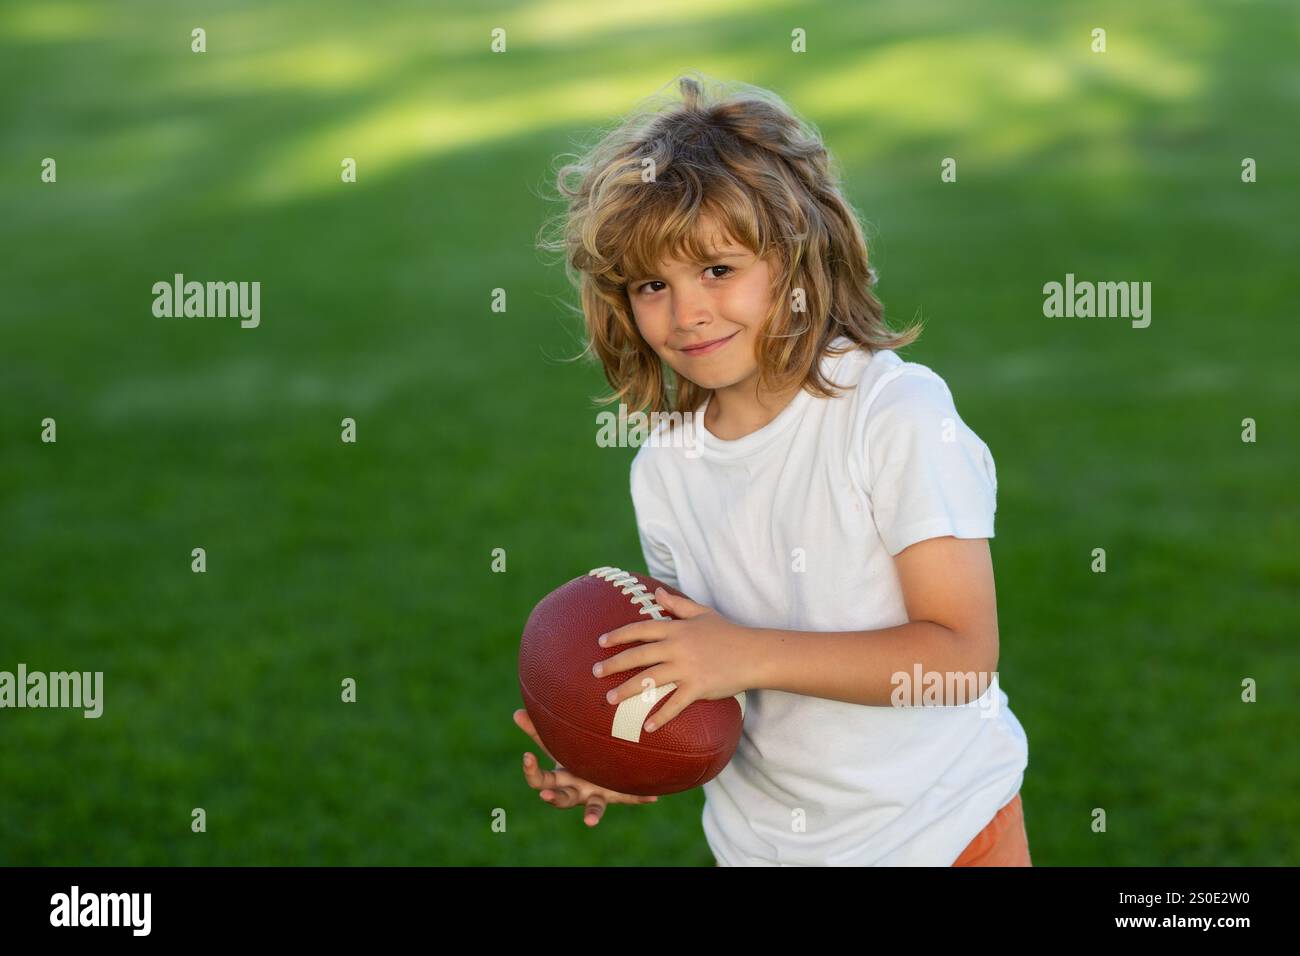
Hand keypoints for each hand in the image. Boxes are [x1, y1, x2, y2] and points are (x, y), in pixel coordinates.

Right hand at [513, 708, 657, 826]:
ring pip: (593, 806)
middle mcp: (576, 791)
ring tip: (590, 820)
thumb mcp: (556, 745)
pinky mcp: (617, 794)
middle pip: (561, 799)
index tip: (527, 757)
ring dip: (591, 813)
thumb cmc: (573, 758)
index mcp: (560, 779)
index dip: (531, 771)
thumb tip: (515, 712)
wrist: (597, 775)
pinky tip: (652, 797)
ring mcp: (596, 794)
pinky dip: (638, 797)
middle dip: (554, 798)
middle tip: (546, 796)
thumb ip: (537, 731)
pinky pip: (627, 798)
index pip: (539, 780)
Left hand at [593, 587, 753, 734]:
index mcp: (677, 629)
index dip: (619, 635)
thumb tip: (657, 592)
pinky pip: (674, 704)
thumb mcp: (702, 613)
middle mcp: (677, 648)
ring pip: (650, 680)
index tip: (601, 642)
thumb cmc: (728, 633)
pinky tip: (646, 727)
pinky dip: (660, 716)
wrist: (754, 653)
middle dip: (613, 663)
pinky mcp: (698, 688)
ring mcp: (687, 669)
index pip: (641, 630)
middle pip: (638, 655)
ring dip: (627, 690)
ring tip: (610, 699)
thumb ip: (678, 604)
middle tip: (595, 672)